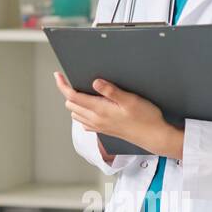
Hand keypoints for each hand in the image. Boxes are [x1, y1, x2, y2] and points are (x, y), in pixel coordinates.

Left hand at [53, 71, 182, 159]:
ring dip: (74, 102)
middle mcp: (96, 120)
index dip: (63, 85)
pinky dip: (81, 112)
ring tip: (80, 90)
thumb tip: (94, 82)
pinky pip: (84, 122)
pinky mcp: (103, 130)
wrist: (154, 136)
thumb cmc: (145, 118)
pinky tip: (89, 106)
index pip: (73, 96)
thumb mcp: (130, 100)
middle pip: (71, 105)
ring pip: (76, 114)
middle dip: (68, 91)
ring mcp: (99, 126)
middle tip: (71, 79)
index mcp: (100, 110)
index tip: (58, 75)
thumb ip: (111, 91)